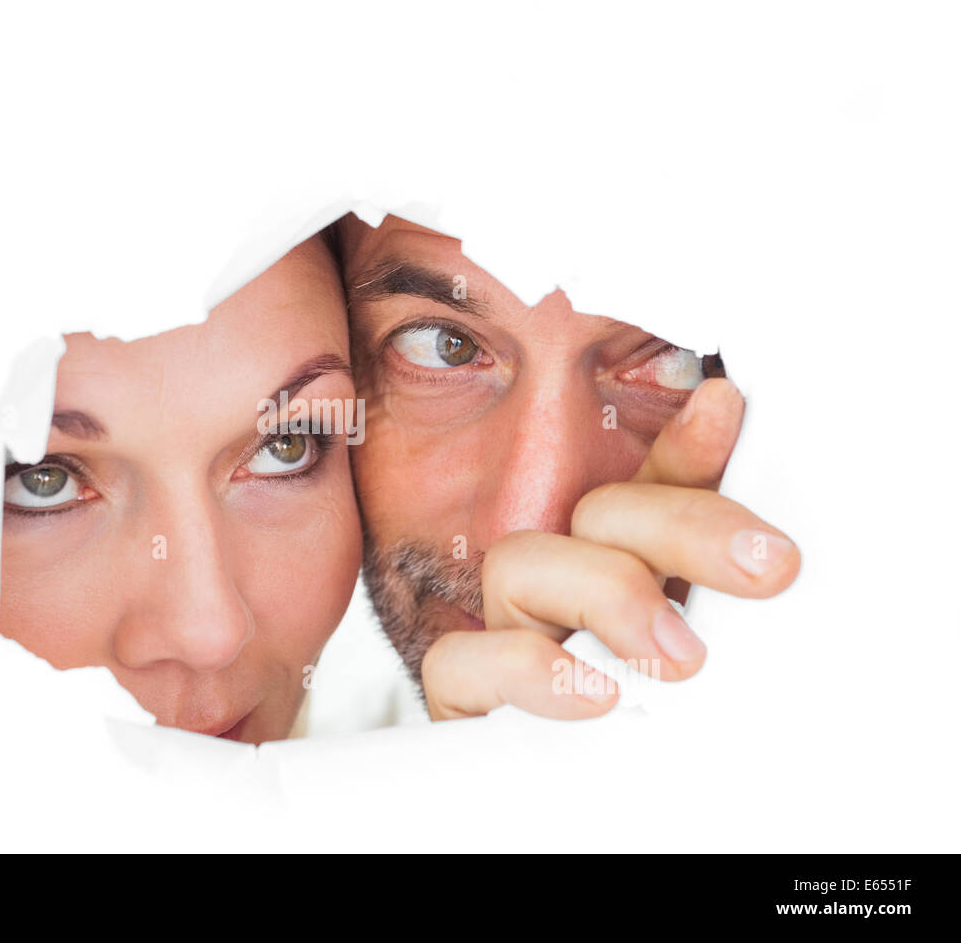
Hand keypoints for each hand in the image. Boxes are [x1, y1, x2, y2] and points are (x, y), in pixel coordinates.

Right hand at [421, 377, 800, 719]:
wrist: (566, 817)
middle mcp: (559, 581)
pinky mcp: (464, 690)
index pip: (646, 483)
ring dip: (606, 593)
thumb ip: (707, 555)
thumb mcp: (692, 641)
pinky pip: (462, 659)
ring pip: (522, 562)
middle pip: (595, 513)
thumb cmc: (639, 722)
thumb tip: (731, 420)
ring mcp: (507, 630)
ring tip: (676, 657)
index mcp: (619, 560)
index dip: (687, 442)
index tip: (731, 409)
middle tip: (764, 573)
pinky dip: (531, 670)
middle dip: (680, 529)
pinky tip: (594, 694)